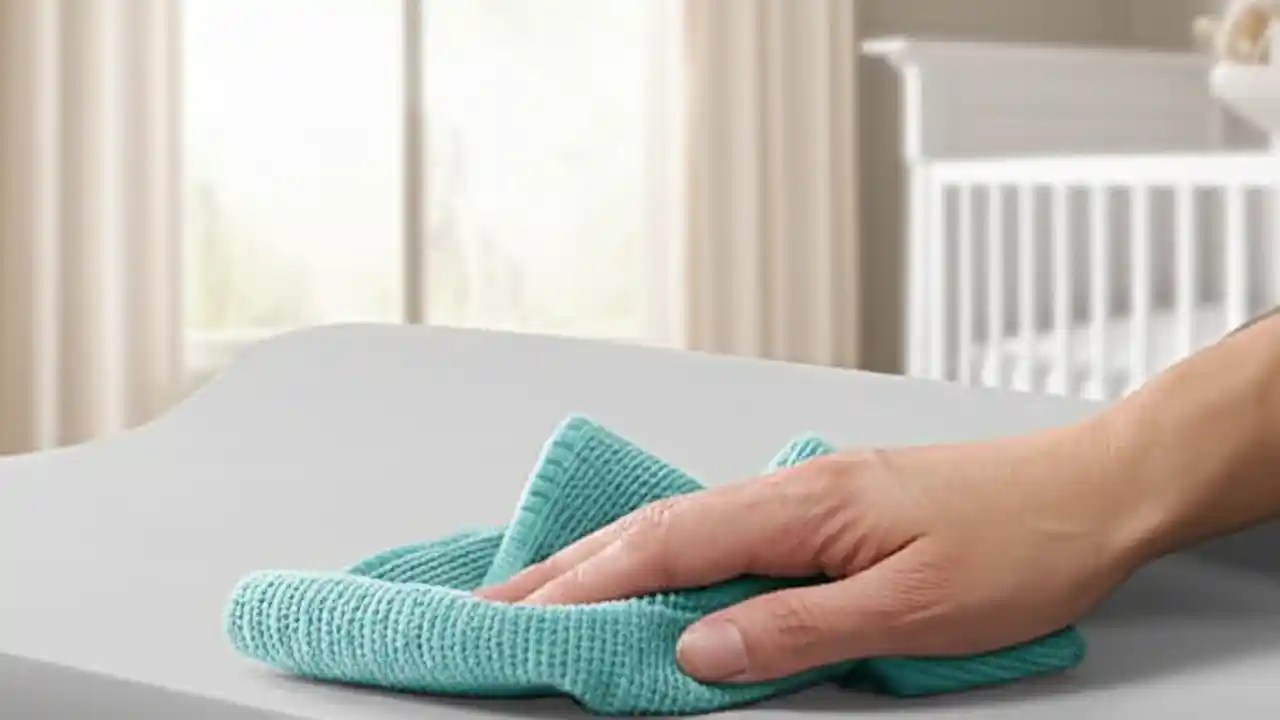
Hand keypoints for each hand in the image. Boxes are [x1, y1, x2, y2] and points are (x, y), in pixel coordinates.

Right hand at [476, 417, 1147, 683]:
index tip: (522, 613)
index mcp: (801, 505)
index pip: (667, 545)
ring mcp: (808, 492)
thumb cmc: (1018, 544)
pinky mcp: (829, 505)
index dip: (587, 583)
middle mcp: (792, 487)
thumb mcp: (909, 610)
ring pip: (686, 523)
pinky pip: (724, 529)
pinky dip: (667, 552)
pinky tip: (653, 570)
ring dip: (612, 557)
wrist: (1092, 490)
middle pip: (658, 525)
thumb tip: (697, 649)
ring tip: (550, 588)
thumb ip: (794, 627)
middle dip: (572, 565)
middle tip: (500, 599)